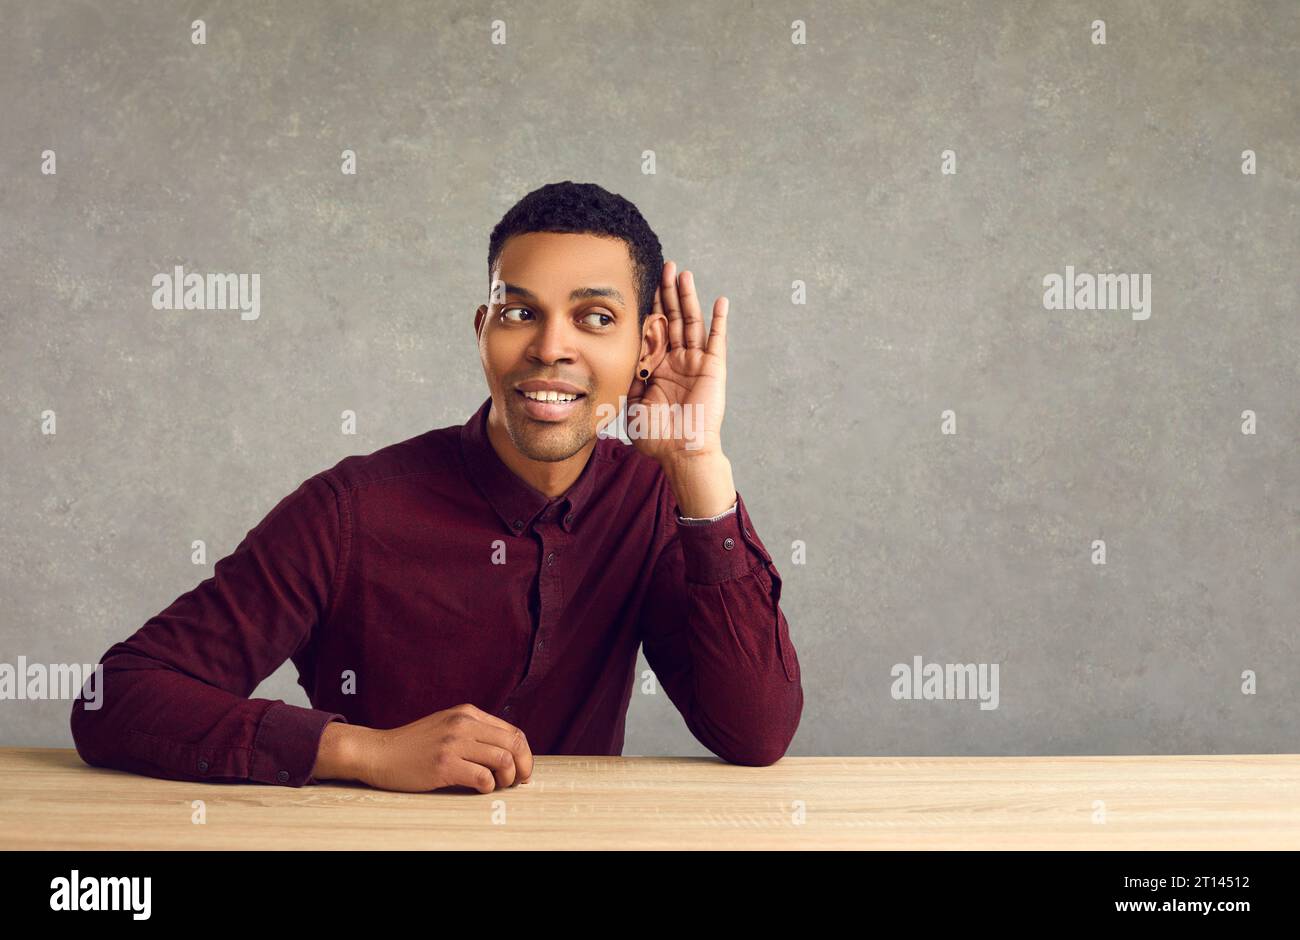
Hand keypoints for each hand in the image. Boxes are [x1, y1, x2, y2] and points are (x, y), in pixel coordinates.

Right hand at [359, 703, 533, 793]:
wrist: (380, 752)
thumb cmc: (414, 745)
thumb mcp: (447, 726)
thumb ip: (474, 732)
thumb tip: (508, 753)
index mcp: (468, 713)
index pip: (513, 731)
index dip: (525, 754)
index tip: (523, 770)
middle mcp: (463, 724)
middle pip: (514, 744)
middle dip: (523, 767)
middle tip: (518, 782)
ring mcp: (453, 743)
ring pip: (503, 760)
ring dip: (507, 778)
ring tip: (496, 785)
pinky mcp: (444, 764)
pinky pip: (482, 777)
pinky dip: (487, 787)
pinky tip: (479, 788)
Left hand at [627, 260, 727, 463]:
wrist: (680, 452)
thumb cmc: (656, 435)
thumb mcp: (631, 404)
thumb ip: (627, 379)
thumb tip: (617, 358)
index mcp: (657, 367)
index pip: (653, 329)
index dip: (648, 307)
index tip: (641, 284)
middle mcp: (676, 360)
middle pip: (672, 318)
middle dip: (667, 292)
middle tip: (664, 266)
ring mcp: (695, 362)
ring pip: (691, 322)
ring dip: (688, 298)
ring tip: (683, 274)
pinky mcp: (713, 368)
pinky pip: (717, 340)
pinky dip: (719, 320)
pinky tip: (720, 301)